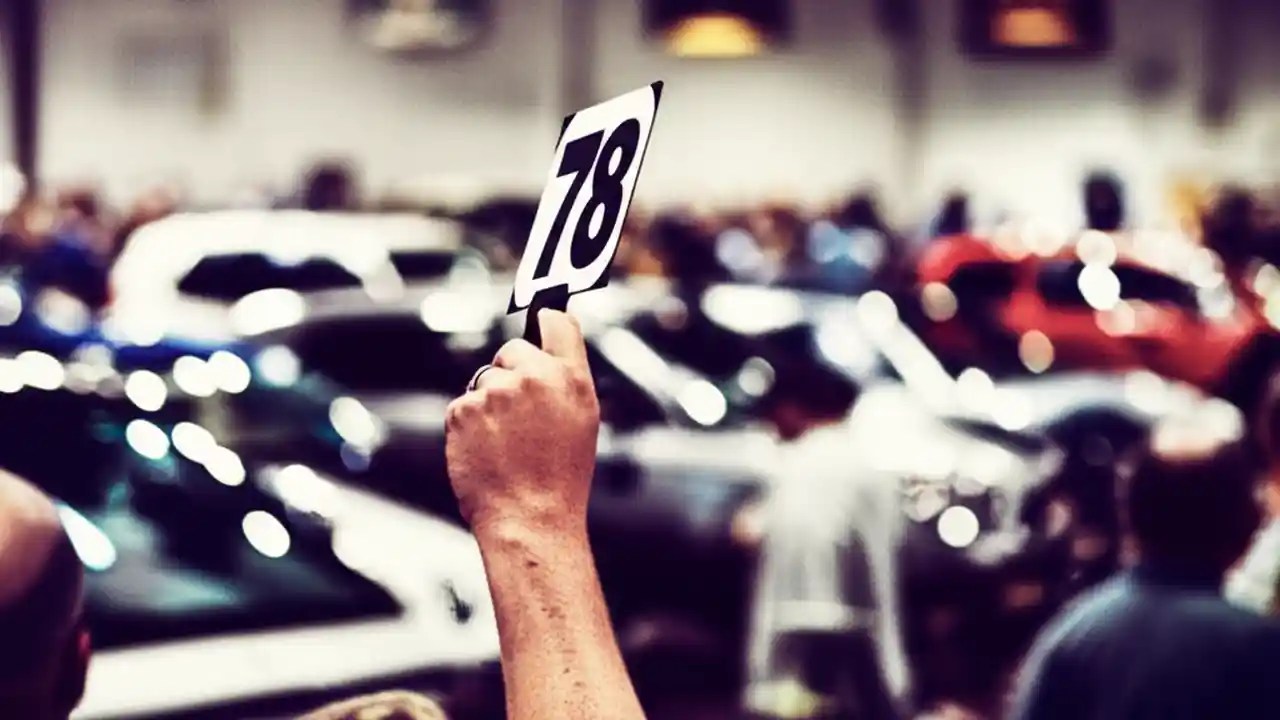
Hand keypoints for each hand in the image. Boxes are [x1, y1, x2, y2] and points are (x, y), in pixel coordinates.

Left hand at [445, 309, 599, 539]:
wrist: (530, 518)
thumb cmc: (559, 478)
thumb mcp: (582, 421)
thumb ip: (566, 378)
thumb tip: (551, 345)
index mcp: (571, 379)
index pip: (558, 323)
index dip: (547, 319)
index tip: (541, 316)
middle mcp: (534, 378)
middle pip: (512, 350)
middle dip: (510, 374)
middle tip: (520, 417)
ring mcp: (496, 393)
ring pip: (484, 381)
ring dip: (488, 405)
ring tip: (505, 443)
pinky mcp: (464, 409)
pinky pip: (462, 405)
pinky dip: (468, 425)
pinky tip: (485, 450)